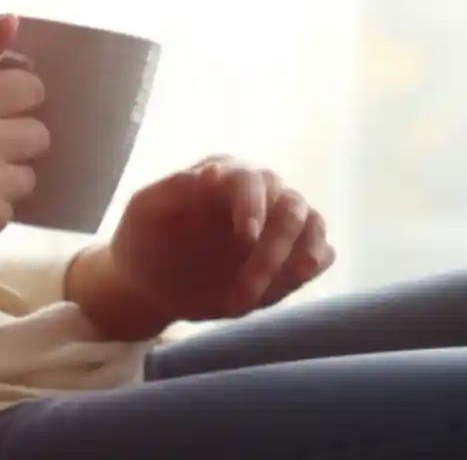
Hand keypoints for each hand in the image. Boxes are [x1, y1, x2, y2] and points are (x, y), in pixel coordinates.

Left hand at [68, 156, 335, 338]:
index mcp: (226, 174)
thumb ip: (174, 190)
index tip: (246, 237)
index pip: (251, 179)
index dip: (253, 204)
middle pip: (290, 207)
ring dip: (298, 262)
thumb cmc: (144, 240)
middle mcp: (262, 192)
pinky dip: (312, 267)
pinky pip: (322, 253)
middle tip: (242, 294)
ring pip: (313, 227)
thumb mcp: (144, 213)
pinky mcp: (292, 256)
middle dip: (273, 251)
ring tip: (273, 294)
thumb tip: (212, 172)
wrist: (149, 284)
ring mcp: (280, 224)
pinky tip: (289, 284)